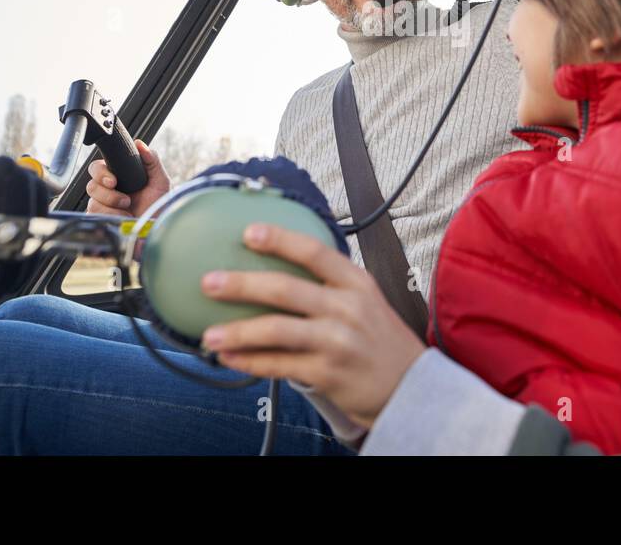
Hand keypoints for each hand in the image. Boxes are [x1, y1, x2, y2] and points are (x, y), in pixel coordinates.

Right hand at [86, 139, 170, 216]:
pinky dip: (110, 216)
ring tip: (128, 209)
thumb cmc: (159, 207)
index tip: (113, 181)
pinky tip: (123, 218)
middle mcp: (108, 191)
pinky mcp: (100, 221)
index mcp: (118, 178)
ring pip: (92, 201)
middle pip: (91, 184)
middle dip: (106, 192)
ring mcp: (103, 207)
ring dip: (112, 205)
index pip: (98, 168)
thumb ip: (152, 160)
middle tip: (124, 199)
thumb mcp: (160, 181)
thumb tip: (139, 144)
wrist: (156, 229)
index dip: (101, 172)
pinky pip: (94, 216)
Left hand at [200, 223, 425, 429]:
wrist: (412, 387)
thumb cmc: (381, 340)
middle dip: (242, 284)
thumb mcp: (367, 300)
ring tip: (209, 335)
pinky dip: (251, 362)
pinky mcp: (328, 373)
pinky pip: (280, 365)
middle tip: (209, 282)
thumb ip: (331, 285)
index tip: (249, 232)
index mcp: (357, 282)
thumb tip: (278, 270)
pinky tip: (230, 358)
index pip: (315, 252)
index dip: (280, 240)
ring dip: (238, 332)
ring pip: (277, 330)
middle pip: (286, 289)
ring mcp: (337, 341)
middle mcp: (347, 308)